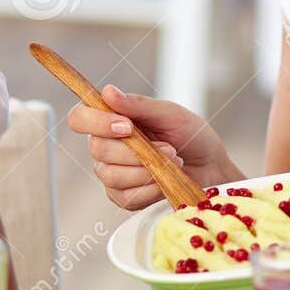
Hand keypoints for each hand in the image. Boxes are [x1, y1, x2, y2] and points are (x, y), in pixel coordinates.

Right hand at [66, 85, 232, 209]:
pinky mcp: (123, 197)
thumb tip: (108, 92)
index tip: (127, 126)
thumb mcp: (170, 114)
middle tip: (169, 149)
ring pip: (111, 175)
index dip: (96, 123)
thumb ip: (139, 105)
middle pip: (98, 149)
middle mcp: (105, 146)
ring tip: (173, 163)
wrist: (211, 166)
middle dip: (136, 152)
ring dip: (147, 171)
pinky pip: (125, 197)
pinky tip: (165, 182)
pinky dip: (150, 190)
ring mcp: (112, 173)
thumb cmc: (190, 135)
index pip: (79, 118)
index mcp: (110, 120)